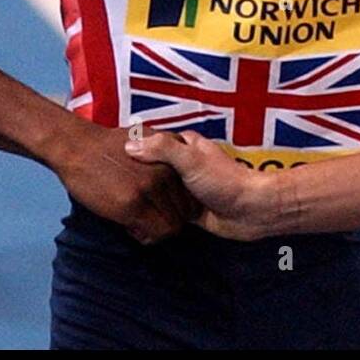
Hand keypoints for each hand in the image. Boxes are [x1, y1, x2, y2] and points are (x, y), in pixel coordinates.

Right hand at [50, 122, 200, 243]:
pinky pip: (155, 232)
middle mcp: (167, 171)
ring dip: (159, 229)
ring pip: (173, 224)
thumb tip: (176, 172)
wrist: (77, 145)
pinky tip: (132, 227)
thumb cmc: (107, 143)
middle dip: (172, 218)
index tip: (166, 206)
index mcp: (172, 155)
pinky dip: (147, 236)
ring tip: (141, 223)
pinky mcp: (133, 204)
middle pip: (186, 210)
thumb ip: (164, 151)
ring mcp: (151, 187)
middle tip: (152, 218)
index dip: (181, 203)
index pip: (192, 191)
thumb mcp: (146, 137)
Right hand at [125, 129, 270, 240]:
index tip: (109, 155)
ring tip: (118, 199)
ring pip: (157, 190)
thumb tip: (129, 145)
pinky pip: (164, 209)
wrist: (249, 211)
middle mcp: (184, 165)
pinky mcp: (188, 209)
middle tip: (111, 182)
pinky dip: (153, 213)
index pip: (152, 142)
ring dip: (143, 195)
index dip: (133, 147)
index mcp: (186, 146)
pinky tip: (135, 217)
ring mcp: (186, 188)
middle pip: (152, 167)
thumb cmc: (223, 180)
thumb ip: (162, 149)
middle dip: (135, 174)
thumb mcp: (191, 159)